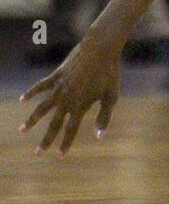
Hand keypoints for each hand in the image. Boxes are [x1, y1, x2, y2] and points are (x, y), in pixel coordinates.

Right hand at [19, 35, 121, 156]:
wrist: (101, 47)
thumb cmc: (109, 72)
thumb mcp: (111, 96)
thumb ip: (104, 117)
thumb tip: (99, 136)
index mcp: (81, 106)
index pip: (71, 130)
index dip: (65, 143)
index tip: (59, 156)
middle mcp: (67, 99)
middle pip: (54, 124)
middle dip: (46, 139)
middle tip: (38, 153)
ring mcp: (60, 87)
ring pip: (42, 107)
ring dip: (31, 120)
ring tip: (22, 130)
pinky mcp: (57, 75)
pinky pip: (41, 86)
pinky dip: (31, 93)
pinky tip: (22, 99)